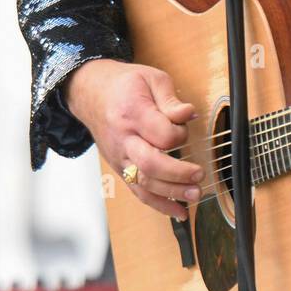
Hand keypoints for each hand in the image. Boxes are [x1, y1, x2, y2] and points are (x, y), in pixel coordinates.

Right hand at [62, 59, 203, 220]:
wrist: (91, 94)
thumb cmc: (125, 85)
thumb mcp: (152, 78)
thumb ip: (171, 99)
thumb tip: (188, 115)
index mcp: (133, 113)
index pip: (162, 134)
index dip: (180, 134)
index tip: (185, 126)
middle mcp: (123, 140)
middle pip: (150, 165)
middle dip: (178, 174)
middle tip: (199, 174)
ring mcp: (120, 158)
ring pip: (144, 183)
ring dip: (172, 193)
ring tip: (195, 195)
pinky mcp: (121, 169)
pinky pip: (138, 192)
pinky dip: (159, 205)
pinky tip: (179, 212)